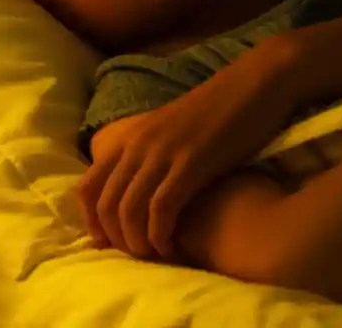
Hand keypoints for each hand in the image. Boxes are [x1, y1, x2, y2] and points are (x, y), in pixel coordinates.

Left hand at [77, 38, 301, 260]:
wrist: (253, 85)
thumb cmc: (216, 112)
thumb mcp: (168, 132)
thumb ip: (148, 157)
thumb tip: (137, 193)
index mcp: (128, 138)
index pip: (87, 186)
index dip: (90, 220)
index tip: (105, 243)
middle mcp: (136, 145)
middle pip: (105, 204)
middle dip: (115, 238)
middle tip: (135, 256)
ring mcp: (161, 153)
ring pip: (129, 209)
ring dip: (137, 241)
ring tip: (152, 255)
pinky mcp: (190, 162)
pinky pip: (161, 207)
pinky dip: (160, 233)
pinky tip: (170, 247)